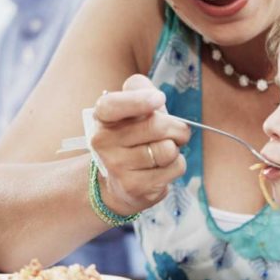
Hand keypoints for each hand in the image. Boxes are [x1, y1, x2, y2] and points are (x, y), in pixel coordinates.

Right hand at [90, 74, 190, 214]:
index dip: (137, 100)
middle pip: (156, 126)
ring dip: (176, 148)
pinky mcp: (134, 187)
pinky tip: (160, 168)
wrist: (117, 182)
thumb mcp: (132, 110)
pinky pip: (175, 168)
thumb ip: (142, 92)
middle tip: (177, 131)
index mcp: (102, 118)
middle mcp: (104, 142)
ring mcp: (117, 166)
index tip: (159, 98)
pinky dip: (176, 166)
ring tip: (164, 151)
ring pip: (168, 150)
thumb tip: (156, 97)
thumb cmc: (132, 137)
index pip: (112, 106)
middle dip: (177, 127)